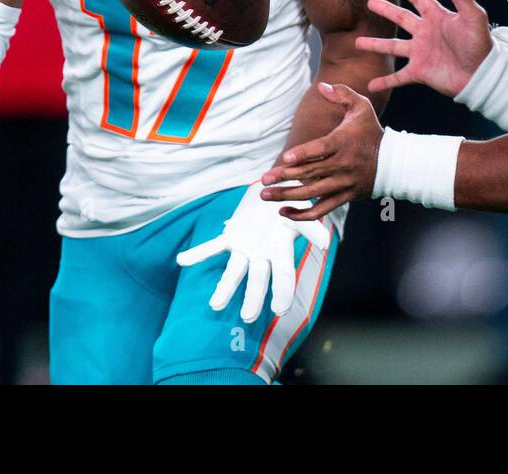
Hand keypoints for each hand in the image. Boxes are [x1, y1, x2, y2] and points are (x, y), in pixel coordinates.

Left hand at [176, 181, 330, 322]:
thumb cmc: (291, 204)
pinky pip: (212, 247)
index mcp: (281, 251)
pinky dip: (197, 254)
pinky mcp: (230, 237)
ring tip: (214, 305)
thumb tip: (325, 245)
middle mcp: (262, 256)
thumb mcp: (303, 214)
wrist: (273, 189)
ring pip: (233, 273)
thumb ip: (312, 230)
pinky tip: (182, 260)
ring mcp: (244, 248)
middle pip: (257, 280)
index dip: (282, 292)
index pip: (284, 275)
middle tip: (247, 317)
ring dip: (224, 288)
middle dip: (251, 298)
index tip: (280, 310)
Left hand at [260, 82, 382, 220]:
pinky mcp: (344, 197)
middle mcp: (342, 165)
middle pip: (311, 173)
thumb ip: (342, 93)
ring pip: (312, 193)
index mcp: (344, 142)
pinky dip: (302, 214)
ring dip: (287, 195)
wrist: (394, 162)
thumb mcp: (362, 107)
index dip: (302, 154)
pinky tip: (283, 212)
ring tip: (265, 195)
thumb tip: (323, 85)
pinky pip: (321, 210)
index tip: (284, 158)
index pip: (321, 149)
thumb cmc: (372, 132)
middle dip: (285, 177)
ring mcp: (343, 183)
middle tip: (264, 179)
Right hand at [354, 0, 491, 96]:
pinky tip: (371, 85)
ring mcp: (421, 53)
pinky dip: (385, 81)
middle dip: (385, 11)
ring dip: (376, 45)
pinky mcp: (420, 72)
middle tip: (370, 3)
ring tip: (358, 43)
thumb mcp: (472, 16)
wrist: (482, 74)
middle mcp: (426, 33)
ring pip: (393, 48)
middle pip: (401, 18)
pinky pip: (398, 77)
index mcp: (437, 17)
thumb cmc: (481, 44)